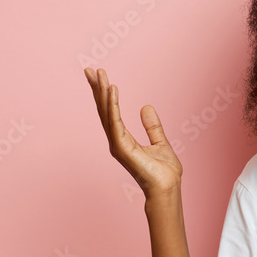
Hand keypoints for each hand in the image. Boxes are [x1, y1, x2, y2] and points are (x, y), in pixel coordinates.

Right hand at [84, 67, 182, 196]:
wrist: (167, 187)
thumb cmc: (164, 172)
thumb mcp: (160, 142)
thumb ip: (152, 126)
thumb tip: (146, 107)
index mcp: (124, 139)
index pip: (111, 112)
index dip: (104, 93)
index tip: (99, 76)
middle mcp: (117, 140)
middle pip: (103, 109)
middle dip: (96, 89)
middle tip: (89, 69)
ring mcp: (117, 144)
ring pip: (106, 113)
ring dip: (102, 92)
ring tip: (99, 73)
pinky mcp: (122, 147)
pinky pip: (115, 122)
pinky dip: (113, 105)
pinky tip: (112, 90)